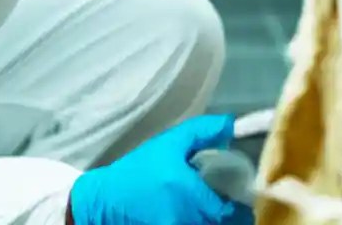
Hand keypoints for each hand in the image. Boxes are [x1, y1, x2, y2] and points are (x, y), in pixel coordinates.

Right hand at [69, 114, 253, 224]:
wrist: (103, 202)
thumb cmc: (137, 171)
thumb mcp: (168, 144)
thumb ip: (202, 132)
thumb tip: (231, 126)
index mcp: (188, 192)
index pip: (230, 212)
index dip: (239, 205)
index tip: (237, 195)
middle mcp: (185, 218)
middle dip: (230, 216)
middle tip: (226, 201)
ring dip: (215, 221)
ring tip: (211, 209)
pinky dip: (199, 224)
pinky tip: (194, 216)